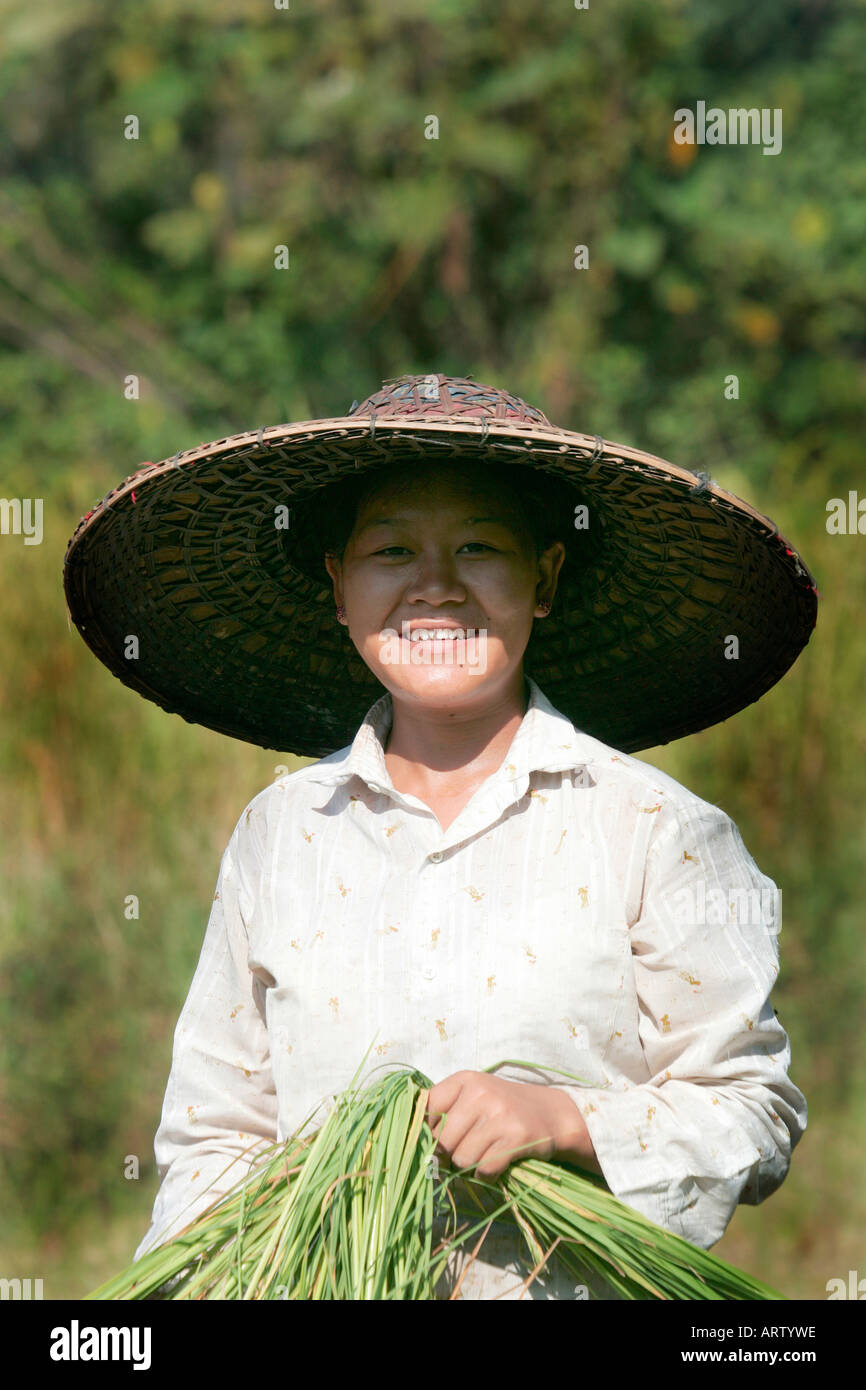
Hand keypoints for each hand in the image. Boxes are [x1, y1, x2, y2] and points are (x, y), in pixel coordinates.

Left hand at [425, 1070, 594, 1179]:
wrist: (553, 1114)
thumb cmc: (504, 1108)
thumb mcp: (475, 1096)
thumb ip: (445, 1111)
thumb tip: (416, 1143)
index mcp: (465, 1080)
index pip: (427, 1109)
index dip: (428, 1131)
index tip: (440, 1138)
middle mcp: (480, 1093)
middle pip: (443, 1141)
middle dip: (450, 1154)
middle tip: (466, 1151)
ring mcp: (500, 1113)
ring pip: (462, 1158)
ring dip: (470, 1166)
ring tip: (484, 1155)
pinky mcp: (516, 1136)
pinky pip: (484, 1169)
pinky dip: (486, 1175)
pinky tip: (496, 1164)